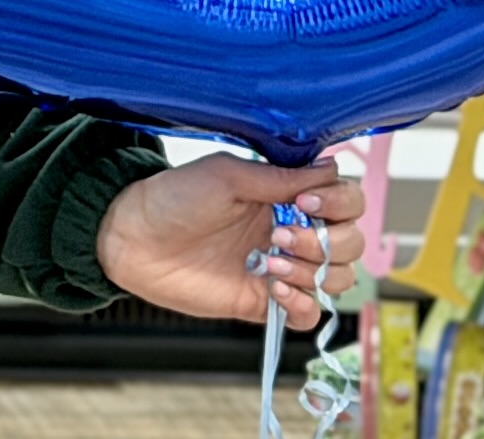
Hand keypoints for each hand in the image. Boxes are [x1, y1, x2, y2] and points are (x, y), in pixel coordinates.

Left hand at [96, 154, 356, 327]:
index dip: (340, 204)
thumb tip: (331, 168)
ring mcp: (282, 268)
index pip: (347, 201)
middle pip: (351, 243)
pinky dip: (303, 304)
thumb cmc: (173, 198)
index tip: (308, 202)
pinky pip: (309, 314)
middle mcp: (291, 232)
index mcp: (287, 197)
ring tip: (270, 264)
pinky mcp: (264, 301)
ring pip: (337, 279)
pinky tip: (274, 289)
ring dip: (313, 272)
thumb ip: (280, 178)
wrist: (132, 238)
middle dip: (327, 242)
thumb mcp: (227, 176)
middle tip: (280, 234)